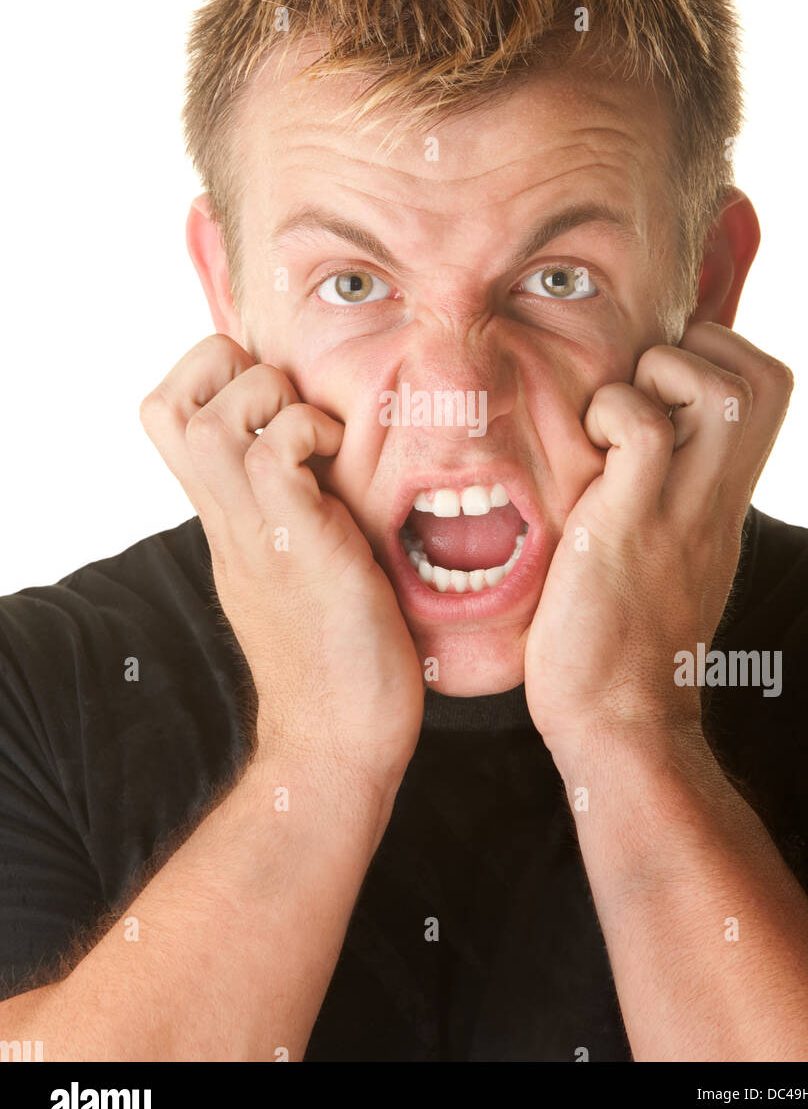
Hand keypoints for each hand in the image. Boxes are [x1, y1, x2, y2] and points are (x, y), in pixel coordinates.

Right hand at [140, 334, 423, 792]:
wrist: (340, 738)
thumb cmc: (336, 655)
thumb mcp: (291, 562)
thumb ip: (283, 511)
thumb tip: (313, 468)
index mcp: (224, 518)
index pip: (166, 415)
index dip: (209, 378)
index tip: (273, 398)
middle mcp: (226, 520)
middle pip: (166, 405)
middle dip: (228, 370)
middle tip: (290, 408)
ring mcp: (254, 532)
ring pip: (211, 420)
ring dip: (270, 400)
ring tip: (319, 438)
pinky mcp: (297, 544)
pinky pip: (275, 454)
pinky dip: (308, 434)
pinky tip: (341, 463)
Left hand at [524, 322, 793, 749]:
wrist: (619, 725)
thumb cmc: (620, 646)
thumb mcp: (669, 559)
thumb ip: (670, 503)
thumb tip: (638, 456)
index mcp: (723, 502)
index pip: (768, 389)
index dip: (716, 356)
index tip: (656, 385)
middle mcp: (716, 501)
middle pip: (764, 378)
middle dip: (697, 350)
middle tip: (638, 394)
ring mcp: (680, 514)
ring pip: (721, 391)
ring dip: (658, 376)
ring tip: (612, 422)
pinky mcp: (630, 529)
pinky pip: (647, 432)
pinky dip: (613, 415)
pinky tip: (586, 452)